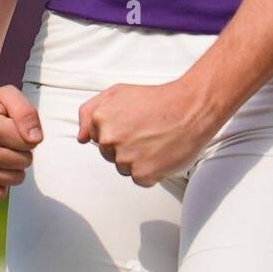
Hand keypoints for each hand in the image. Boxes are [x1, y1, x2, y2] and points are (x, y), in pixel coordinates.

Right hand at [0, 83, 42, 200]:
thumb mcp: (8, 96)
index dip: (26, 134)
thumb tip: (35, 140)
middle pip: (24, 162)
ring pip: (14, 180)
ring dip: (12, 167)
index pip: (30, 143)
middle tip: (6, 139)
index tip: (12, 127)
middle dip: (20, 150)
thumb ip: (27, 113)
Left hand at [77, 79, 219, 187]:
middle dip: (125, 146)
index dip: (117, 131)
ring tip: (155, 140)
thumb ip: (90, 111)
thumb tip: (81, 138)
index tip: (134, 123)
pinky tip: (161, 153)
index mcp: (100, 119)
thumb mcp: (118, 92)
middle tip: (146, 131)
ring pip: (123, 168)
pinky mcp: (142, 174)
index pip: (98, 138)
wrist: (191, 108)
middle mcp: (109, 140)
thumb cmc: (156, 99)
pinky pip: (139, 178)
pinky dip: (150, 170)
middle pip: (109, 155)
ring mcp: (125, 158)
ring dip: (137, 159)